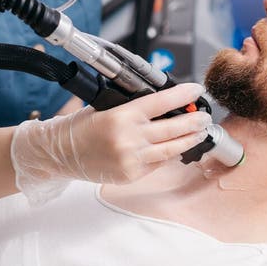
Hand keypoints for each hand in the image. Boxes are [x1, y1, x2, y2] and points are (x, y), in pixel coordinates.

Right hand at [11, 82, 211, 204]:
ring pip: (170, 149)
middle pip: (172, 128)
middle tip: (205, 116)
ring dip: (188, 140)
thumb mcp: (106, 106)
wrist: (61, 153)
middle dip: (193, 121)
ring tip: (200, 132)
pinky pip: (157, 164)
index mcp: (122, 116)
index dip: (182, 96)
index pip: (161, 102)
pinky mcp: (131, 175)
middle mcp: (129, 138)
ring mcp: (131, 159)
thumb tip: (163, 101)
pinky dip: (168, 155)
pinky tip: (177, 147)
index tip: (196, 90)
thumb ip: (133, 106)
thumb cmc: (82, 126)